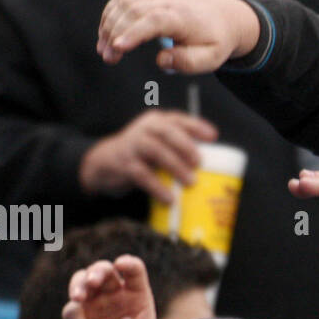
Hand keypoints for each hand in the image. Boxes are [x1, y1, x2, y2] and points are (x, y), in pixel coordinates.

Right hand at [61, 256, 157, 318]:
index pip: (134, 271)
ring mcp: (93, 302)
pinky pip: (71, 309)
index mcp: (137, 295)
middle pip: (104, 270)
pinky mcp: (76, 315)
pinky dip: (75, 318)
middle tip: (92, 283)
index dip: (128, 264)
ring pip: (81, 280)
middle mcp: (114, 293)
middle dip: (96, 272)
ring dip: (78, 284)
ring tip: (78, 297)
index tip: (122, 265)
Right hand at [78, 110, 218, 202]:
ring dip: (175, 166)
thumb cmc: (141, 155)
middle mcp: (144, 129)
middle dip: (185, 146)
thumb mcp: (158, 146)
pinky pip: (142, 175)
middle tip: (199, 163)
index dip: (196, 126)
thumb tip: (208, 167)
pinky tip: (169, 198)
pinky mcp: (124, 164)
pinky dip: (158, 187)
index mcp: (156, 122)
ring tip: (190, 182)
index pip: (178, 119)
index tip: (213, 136)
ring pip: (156, 151)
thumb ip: (176, 149)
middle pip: (166, 132)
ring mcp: (132, 145)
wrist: (105, 163)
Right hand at [96, 0, 259, 72]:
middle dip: (115, 33)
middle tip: (108, 59)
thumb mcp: (211, 59)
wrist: (224, 16)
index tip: (118, 47)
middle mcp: (167, 1)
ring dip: (109, 24)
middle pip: (133, 10)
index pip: (154, 20)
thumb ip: (188, 62)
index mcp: (182, 17)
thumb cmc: (216, 41)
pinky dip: (111, 13)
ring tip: (104, 50)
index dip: (133, 32)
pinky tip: (106, 33)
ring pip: (124, 2)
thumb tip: (161, 60)